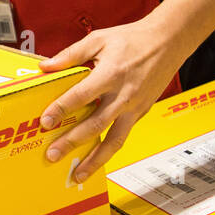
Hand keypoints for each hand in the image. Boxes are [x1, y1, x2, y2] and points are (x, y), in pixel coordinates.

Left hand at [38, 15, 187, 181]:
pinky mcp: (141, 113)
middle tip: (53, 155)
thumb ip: (71, 55)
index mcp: (111, 74)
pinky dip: (108, 150)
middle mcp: (124, 95)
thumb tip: (45, 66)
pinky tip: (95, 160)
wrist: (169, 41)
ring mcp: (135, 107)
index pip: (81, 96)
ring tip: (78, 175)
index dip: (62, 109)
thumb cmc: (133, 39)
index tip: (45, 122)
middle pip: (95, 125)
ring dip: (95, 161)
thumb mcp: (99, 40)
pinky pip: (122, 135)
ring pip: (114, 140)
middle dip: (72, 142)